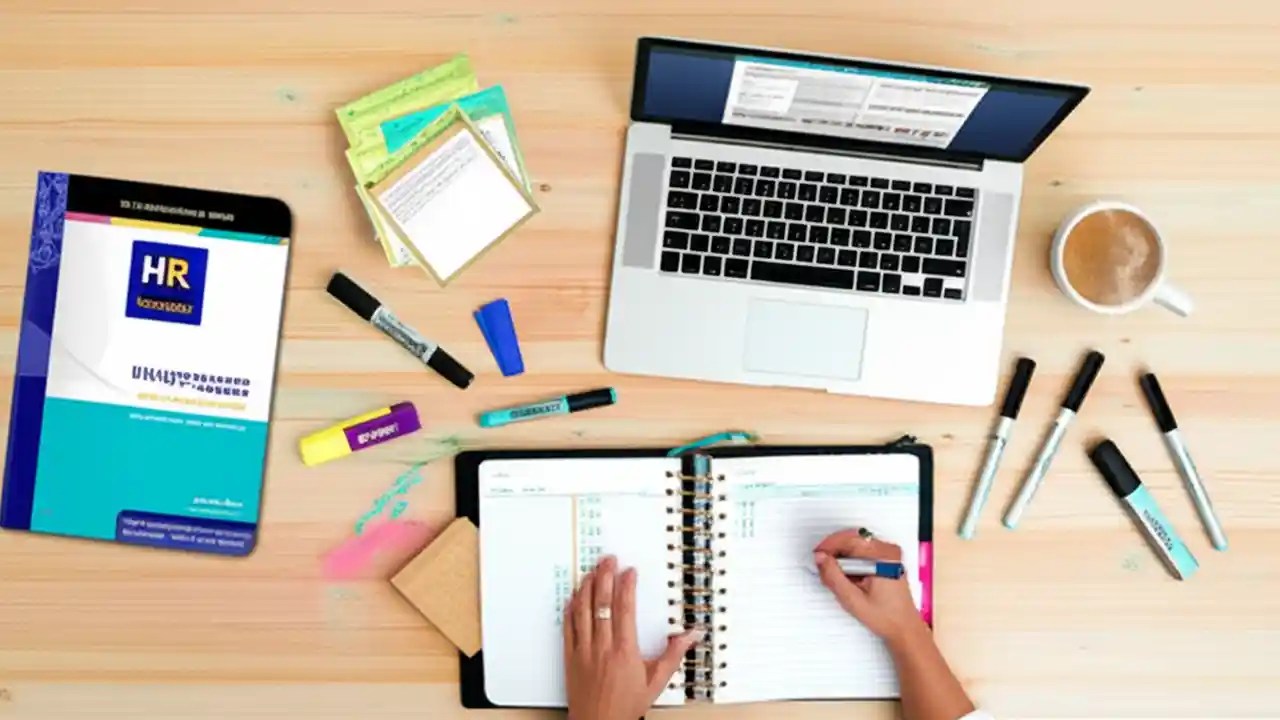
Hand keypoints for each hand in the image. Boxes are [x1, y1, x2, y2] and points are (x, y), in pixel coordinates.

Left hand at [564, 556, 703, 719]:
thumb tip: (690, 636)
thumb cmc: (625, 706)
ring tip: (592, 571)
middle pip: (602, 604)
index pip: (625, 609)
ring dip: (587, 587)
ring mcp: (584, 651)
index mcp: (625, 652)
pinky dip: (570, 608)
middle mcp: (602, 648)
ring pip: (582, 611)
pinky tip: (573, 596)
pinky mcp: (570, 656)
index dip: (626, 586)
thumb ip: (673, 655)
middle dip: (605, 577)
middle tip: (608, 560)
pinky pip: (568, 627)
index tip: (630, 572)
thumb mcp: (656, 682)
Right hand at [813, 529, 924, 646]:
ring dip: (842, 556)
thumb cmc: (885, 617)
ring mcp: (889, 554)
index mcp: (883, 557)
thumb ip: (834, 576)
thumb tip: (821, 558)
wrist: (904, 628)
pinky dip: (851, 560)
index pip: (850, 540)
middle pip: (853, 539)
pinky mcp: (887, 559)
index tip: (817, 556)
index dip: (829, 546)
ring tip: (835, 576)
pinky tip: (848, 577)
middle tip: (823, 566)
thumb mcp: (852, 599)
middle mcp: (888, 551)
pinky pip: (864, 551)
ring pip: (857, 544)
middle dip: (835, 550)